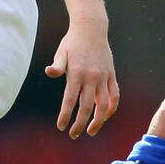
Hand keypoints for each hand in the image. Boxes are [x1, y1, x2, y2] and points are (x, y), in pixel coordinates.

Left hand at [46, 19, 119, 137]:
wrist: (92, 29)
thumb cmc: (72, 42)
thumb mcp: (61, 52)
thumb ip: (57, 65)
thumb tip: (49, 72)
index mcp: (76, 73)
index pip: (70, 100)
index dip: (66, 116)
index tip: (61, 127)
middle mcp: (92, 77)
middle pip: (88, 107)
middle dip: (80, 124)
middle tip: (73, 135)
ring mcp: (104, 77)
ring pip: (104, 105)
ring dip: (98, 121)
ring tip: (90, 131)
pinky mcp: (112, 75)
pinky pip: (115, 96)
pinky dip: (111, 108)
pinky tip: (104, 117)